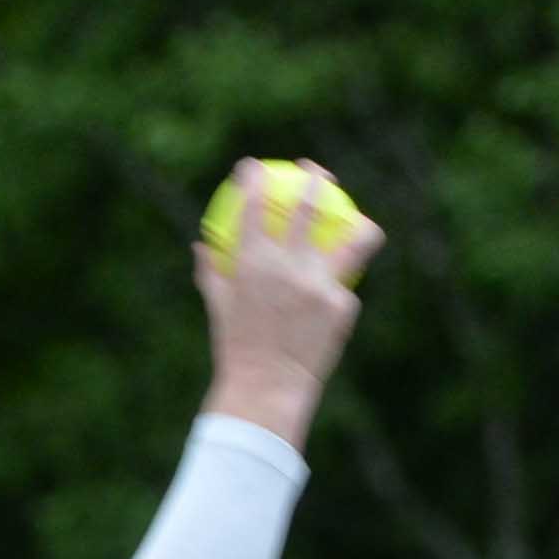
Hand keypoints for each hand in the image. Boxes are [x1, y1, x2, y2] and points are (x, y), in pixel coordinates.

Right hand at [197, 158, 379, 450]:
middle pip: (308, 207)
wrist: (266, 391)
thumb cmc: (236, 353)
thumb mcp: (218, 311)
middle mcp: (287, 265)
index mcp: (252, 263)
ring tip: (359, 219)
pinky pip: (341, 289)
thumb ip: (211, 273)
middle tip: (315, 172)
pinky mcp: (341, 305)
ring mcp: (318, 283)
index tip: (252, 167)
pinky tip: (336, 302)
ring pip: (351, 237)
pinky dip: (335, 294)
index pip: (252, 205)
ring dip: (355, 218)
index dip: (252, 178)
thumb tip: (199, 247)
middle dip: (314, 180)